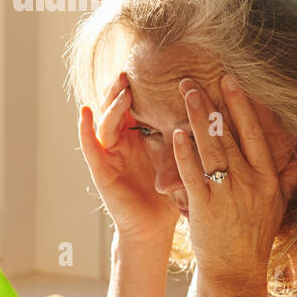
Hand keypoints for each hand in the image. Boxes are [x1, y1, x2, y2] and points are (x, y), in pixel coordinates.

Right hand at [78, 72, 180, 243]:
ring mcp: (108, 155)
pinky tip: (84, 112)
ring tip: (120, 88)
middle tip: (130, 71)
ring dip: (111, 104)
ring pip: (105, 122)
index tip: (150, 68)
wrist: (154, 228)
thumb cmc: (168, 194)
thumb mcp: (177, 158)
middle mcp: (120, 143)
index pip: (135, 105)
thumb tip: (211, 107)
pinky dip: (84, 129)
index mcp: (138, 137)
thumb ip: (184, 135)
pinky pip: (89, 146)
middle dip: (122, 89)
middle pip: (116, 108)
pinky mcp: (100, 171)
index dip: (138, 87)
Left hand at [172, 74, 296, 283]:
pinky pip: (193, 175)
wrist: (236, 271)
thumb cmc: (255, 235)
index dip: (242, 106)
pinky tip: (177, 134)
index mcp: (267, 179)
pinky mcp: (204, 208)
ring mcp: (227, 195)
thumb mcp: (279, 204)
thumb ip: (289, 175)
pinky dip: (184, 153)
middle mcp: (249, 184)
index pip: (254, 134)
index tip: (229, 81)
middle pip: (228, 136)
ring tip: (185, 94)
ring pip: (211, 149)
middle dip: (210, 105)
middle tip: (192, 80)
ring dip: (196, 119)